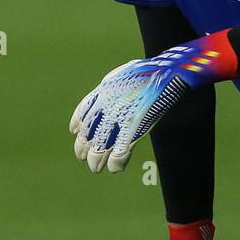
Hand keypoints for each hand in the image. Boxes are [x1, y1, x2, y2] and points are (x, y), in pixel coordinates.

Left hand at [68, 32, 234, 173]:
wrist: (165, 73)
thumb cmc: (150, 71)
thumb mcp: (124, 73)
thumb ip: (114, 84)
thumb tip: (109, 87)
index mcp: (103, 92)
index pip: (82, 113)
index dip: (77, 125)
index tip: (75, 133)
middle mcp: (106, 107)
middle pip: (87, 133)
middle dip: (83, 148)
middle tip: (83, 157)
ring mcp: (119, 118)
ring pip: (100, 146)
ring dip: (96, 160)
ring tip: (95, 168)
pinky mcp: (133, 129)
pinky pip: (120, 152)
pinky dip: (116, 162)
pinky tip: (115, 168)